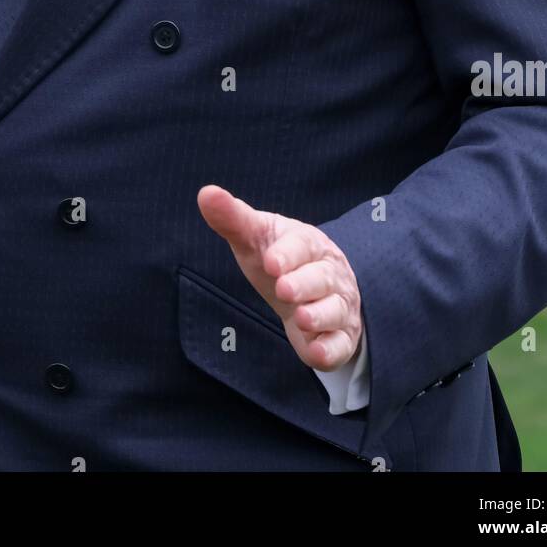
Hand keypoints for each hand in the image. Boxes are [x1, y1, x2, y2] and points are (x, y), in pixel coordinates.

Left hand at [196, 184, 362, 370]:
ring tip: (302, 318)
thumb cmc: (280, 258)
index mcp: (309, 244)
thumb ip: (233, 219)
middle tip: (283, 289)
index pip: (302, 245)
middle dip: (304, 284)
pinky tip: (315, 353)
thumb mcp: (256, 238)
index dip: (288, 253)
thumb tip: (205, 193)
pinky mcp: (339, 337)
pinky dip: (330, 350)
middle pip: (322, 277)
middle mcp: (329, 273)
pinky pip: (340, 345)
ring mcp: (338, 305)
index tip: (270, 262)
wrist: (317, 286)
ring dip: (320, 315)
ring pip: (335, 310)